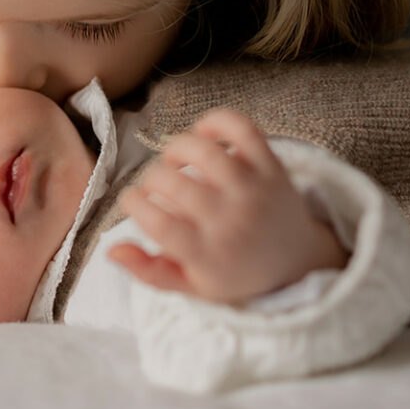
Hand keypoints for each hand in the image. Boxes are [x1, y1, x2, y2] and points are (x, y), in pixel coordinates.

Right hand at [107, 109, 346, 304]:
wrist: (298, 260)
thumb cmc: (237, 273)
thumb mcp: (193, 287)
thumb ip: (150, 272)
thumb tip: (111, 250)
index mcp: (207, 255)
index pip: (156, 222)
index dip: (133, 204)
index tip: (132, 201)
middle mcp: (230, 221)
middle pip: (172, 184)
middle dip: (150, 179)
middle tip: (155, 185)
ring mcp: (253, 190)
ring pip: (203, 151)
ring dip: (176, 149)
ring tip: (174, 160)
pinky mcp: (272, 166)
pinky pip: (242, 129)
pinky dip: (216, 121)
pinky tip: (203, 133)